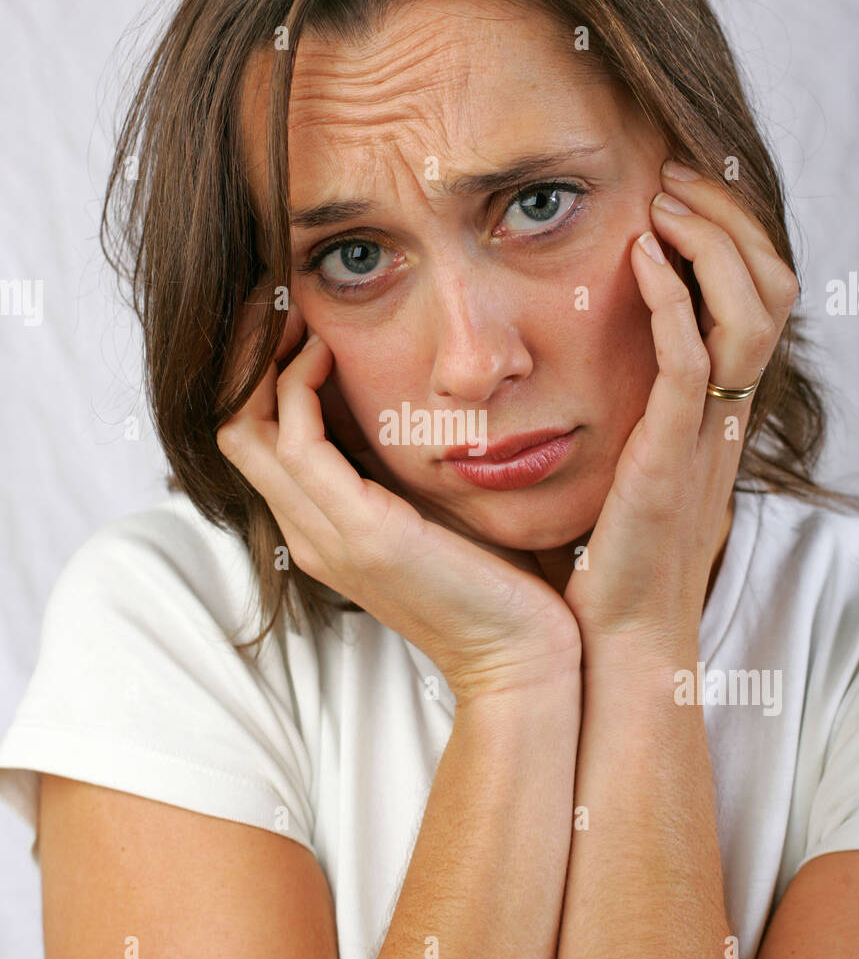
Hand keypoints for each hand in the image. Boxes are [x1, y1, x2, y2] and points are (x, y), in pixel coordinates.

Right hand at [215, 289, 581, 702]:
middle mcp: (310, 532)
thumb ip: (402, 465)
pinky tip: (330, 353)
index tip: (290, 320)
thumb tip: (398, 400)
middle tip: (277, 301)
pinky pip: (296, 442)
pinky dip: (299, 388)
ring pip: (246, 429)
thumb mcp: (436, 507)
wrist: (524, 657)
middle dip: (246, 357)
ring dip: (264, 360)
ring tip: (296, 313)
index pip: (256, 440)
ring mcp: (326, 536)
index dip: (258, 375)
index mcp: (324, 528)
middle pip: (233, 427)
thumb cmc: (497, 581)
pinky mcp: (359, 534)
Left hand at [561, 160, 798, 656]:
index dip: (731, 235)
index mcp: (718, 411)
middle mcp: (726, 413)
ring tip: (660, 204)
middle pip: (770, 286)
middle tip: (671, 178)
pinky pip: (694, 362)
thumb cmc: (610, 558)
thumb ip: (630, 408)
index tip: (674, 196)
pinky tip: (638, 258)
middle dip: (728, 218)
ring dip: (709, 243)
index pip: (758, 297)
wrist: (618, 635)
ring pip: (750, 310)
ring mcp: (706, 433)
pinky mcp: (671, 457)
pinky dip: (673, 300)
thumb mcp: (631, 463)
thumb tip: (583, 360)